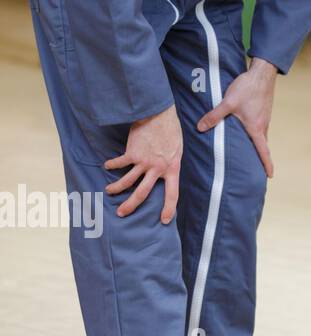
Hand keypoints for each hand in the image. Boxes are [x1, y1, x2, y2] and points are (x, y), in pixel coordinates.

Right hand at [105, 105, 182, 222]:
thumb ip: (169, 163)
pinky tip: (108, 166)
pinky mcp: (132, 153)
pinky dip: (112, 165)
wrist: (159, 115)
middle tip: (121, 213)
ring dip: (116, 188)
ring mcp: (144, 162)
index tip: (164, 220)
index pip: (173, 193)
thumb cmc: (171, 131)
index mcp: (172, 168)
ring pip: (127, 182)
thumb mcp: (177, 149)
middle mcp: (158, 168)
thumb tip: (163, 173)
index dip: (169, 208)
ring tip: (109, 191)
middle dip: (131, 205)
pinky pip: (119, 164)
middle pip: (142, 193)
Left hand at [197, 56, 275, 177]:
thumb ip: (214, 116)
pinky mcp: (263, 111)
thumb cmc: (248, 87)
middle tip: (255, 168)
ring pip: (261, 135)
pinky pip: (260, 126)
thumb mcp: (228, 102)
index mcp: (256, 127)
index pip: (263, 151)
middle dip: (260, 157)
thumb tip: (200, 128)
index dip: (267, 164)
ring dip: (257, 145)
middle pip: (263, 145)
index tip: (270, 175)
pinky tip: (246, 129)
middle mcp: (263, 125)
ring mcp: (265, 117)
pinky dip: (255, 133)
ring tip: (248, 152)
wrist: (262, 72)